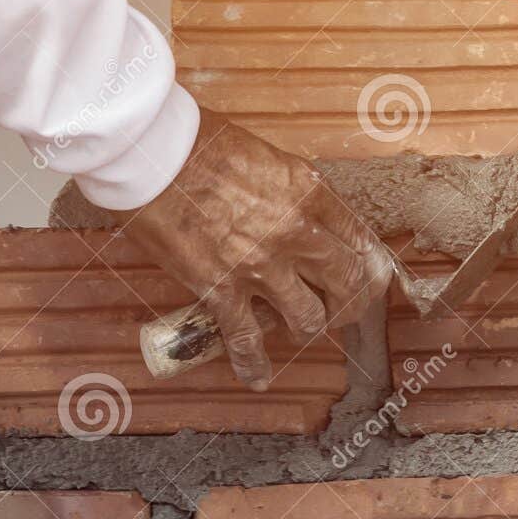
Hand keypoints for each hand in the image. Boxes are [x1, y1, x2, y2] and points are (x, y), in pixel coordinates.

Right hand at [114, 109, 391, 389]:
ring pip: (308, 318)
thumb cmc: (197, 144)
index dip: (367, 265)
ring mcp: (260, 264)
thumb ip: (290, 192)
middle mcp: (295, 230)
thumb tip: (298, 218)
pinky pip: (247, 339)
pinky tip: (256, 375)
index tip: (366, 278)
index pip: (359, 239)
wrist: (150, 153)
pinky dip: (253, 363)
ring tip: (293, 327)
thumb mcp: (265, 158)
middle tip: (338, 309)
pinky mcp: (221, 289)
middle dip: (347, 302)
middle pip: (346, 282)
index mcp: (308, 191)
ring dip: (305, 327)